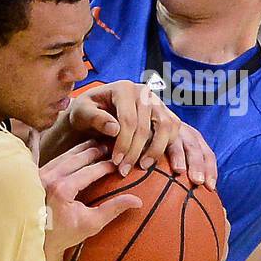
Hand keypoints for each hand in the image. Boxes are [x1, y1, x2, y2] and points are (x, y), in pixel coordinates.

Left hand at [40, 140, 142, 255]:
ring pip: (64, 156)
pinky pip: (54, 160)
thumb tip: (137, 200)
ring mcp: (39, 175)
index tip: (119, 163)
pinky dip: (67, 154)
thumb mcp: (91, 224)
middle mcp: (49, 178)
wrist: (38, 240)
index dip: (106, 165)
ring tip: (97, 145)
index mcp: (63, 189)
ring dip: (81, 149)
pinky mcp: (35, 176)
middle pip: (77, 157)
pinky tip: (78, 152)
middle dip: (95, 151)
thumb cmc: (64, 234)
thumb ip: (113, 209)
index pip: (90, 171)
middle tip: (110, 147)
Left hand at [68, 80, 216, 189]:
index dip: (124, 143)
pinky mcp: (165, 116)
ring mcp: (158, 103)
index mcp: (125, 88)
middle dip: (139, 150)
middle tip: (126, 171)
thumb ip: (95, 118)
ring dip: (161, 149)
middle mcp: (145, 93)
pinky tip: (170, 167)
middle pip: (152, 124)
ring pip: (170, 126)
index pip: (130, 119)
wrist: (94, 110)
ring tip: (146, 167)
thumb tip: (115, 129)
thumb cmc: (85, 112)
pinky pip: (178, 131)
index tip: (116, 162)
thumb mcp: (81, 112)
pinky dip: (177, 149)